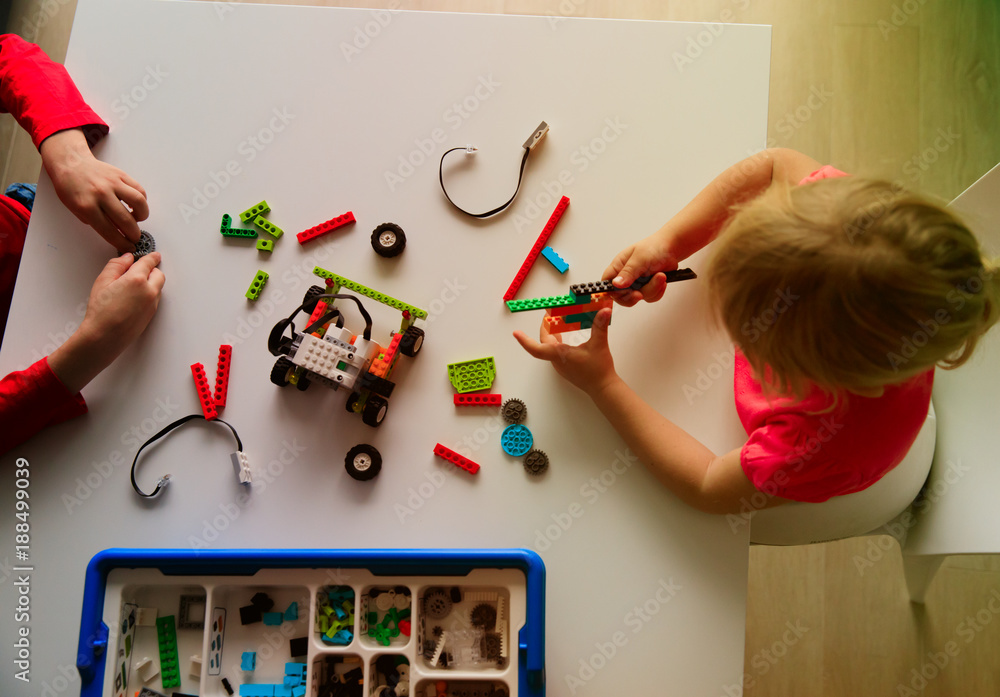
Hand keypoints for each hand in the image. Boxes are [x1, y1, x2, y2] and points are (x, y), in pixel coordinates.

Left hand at [39, 128, 148, 251]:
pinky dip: (142, 200)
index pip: (110, 232)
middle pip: (126, 220)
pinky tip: (136, 205)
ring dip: (142, 215)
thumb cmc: (70, 187)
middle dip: (134, 234)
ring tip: (138, 219)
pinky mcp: (121, 175)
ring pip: (138, 202)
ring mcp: (112, 183)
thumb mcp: (75, 209)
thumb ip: (95, 221)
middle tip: (135, 237)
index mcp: (86, 206)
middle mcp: (101, 194)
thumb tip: (117, 231)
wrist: (70, 162)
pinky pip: (139, 189)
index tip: (129, 247)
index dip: (122, 243)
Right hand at [49, 252, 164, 392]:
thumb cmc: (101, 311)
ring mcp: (153, 304)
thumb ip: (116, 265)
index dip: (151, 257)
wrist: (105, 336)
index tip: (153, 254)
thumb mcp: (103, 281)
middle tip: (138, 270)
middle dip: (151, 270)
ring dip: (151, 283)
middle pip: (158, 274)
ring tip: (132, 286)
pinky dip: (149, 294)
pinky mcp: (152, 314)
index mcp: (137, 279)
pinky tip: (134, 298)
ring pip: (158, 287)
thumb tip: (127, 258)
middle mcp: (149, 291)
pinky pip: (155, 299)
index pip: (149, 262)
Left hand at [513, 308, 618, 396]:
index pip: (536, 348)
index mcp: (560, 355)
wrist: (603, 388)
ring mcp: (560, 365)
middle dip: (545, 327)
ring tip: (556, 320)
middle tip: (548, 314)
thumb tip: (604, 311)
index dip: (524, 340)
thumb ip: (600, 326)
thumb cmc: (598, 371)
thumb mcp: (599, 345)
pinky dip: (557, 341)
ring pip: (550, 347)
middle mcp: (556, 360)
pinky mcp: (565, 366)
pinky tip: (564, 335)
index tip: (516, 333)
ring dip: (551, 334)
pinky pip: (556, 351)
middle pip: (544, 342)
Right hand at [602, 232, 678, 306]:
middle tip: (641, 293)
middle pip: (622, 296)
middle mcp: (625, 276)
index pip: (607, 283)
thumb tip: (616, 284)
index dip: (613, 291)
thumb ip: (628, 272)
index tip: (626, 292)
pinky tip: (661, 279)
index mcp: (618, 266)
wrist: (672, 248)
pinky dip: (658, 291)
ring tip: (660, 276)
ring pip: (639, 297)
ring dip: (652, 289)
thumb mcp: (640, 258)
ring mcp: (636, 283)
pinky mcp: (647, 287)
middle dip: (634, 295)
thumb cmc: (654, 247)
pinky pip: (650, 297)